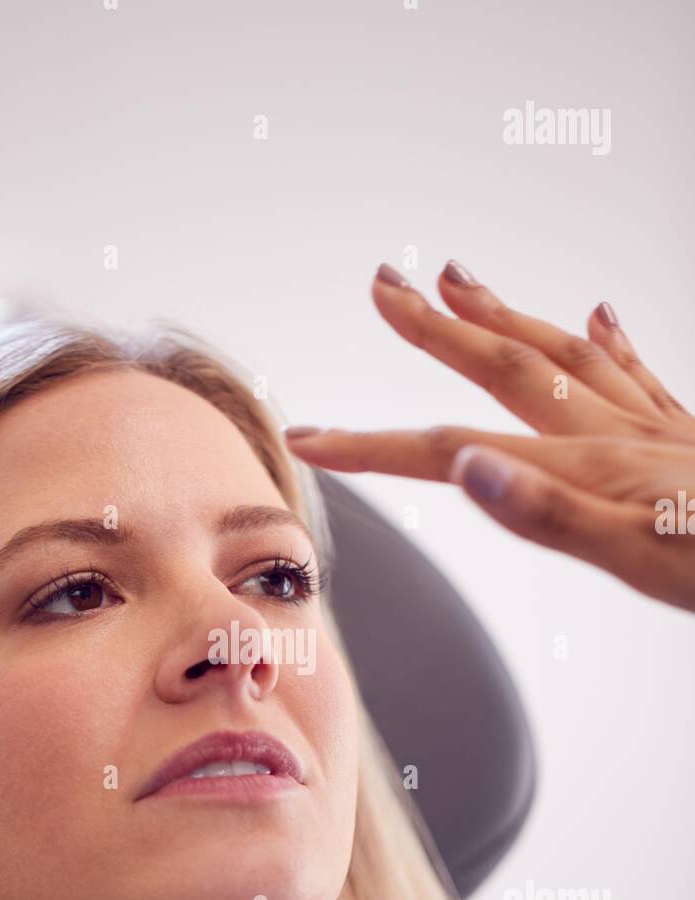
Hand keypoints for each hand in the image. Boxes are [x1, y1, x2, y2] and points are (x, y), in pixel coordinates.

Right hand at [283, 260, 694, 612]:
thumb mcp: (641, 556)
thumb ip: (549, 513)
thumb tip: (470, 466)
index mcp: (584, 465)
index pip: (453, 450)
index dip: (373, 445)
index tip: (308, 438)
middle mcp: (610, 430)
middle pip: (504, 365)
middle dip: (434, 330)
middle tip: (382, 285)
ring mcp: (649, 427)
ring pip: (563, 354)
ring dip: (504, 314)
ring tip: (458, 277)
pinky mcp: (683, 436)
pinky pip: (637, 373)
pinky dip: (607, 341)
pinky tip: (600, 315)